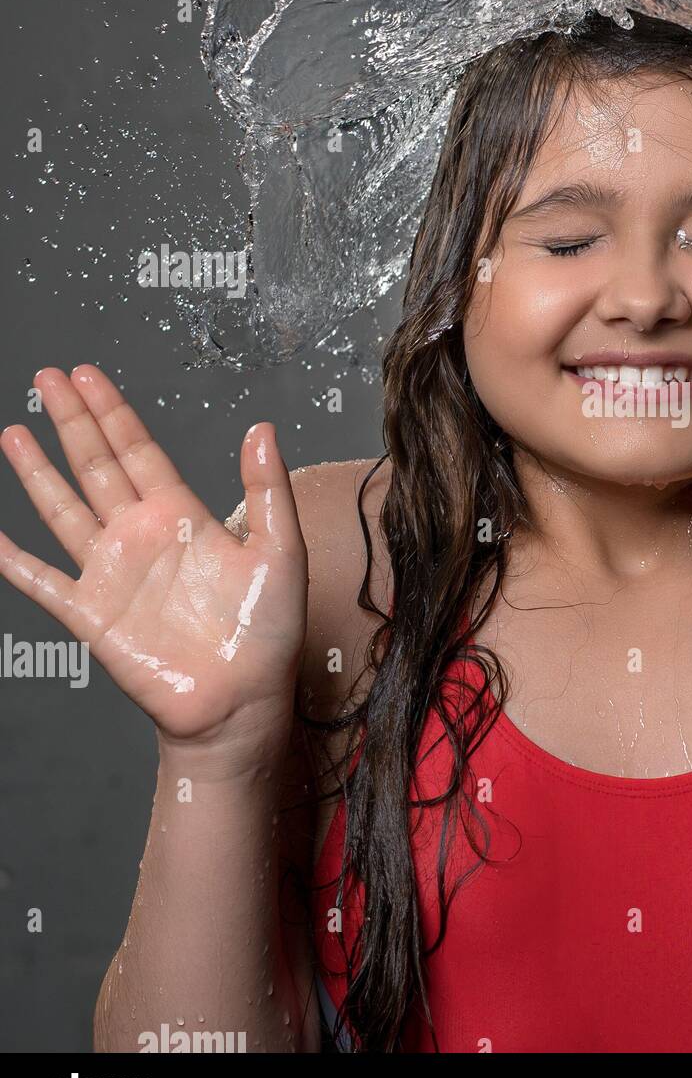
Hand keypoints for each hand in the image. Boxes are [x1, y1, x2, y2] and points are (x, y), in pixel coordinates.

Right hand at [0, 366, 307, 753]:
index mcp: (184, 517)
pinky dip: (14, 561)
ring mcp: (112, 574)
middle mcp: (142, 538)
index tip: (87, 375)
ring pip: (64, 510)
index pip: (139, 451)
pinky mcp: (91, 615)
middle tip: (46, 377)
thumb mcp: (280, 551)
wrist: (242, 702)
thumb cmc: (268, 632)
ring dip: (38, 473)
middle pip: (96, 466)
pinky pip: (42, 581)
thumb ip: (267, 490)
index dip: (113, 412)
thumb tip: (263, 429)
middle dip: (72, 421)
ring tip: (13, 433)